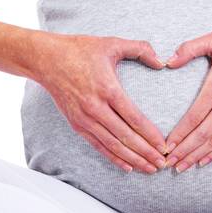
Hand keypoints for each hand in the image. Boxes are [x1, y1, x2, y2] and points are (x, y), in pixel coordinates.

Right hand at [33, 33, 169, 171]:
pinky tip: (128, 166)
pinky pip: (98, 145)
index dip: (151, 135)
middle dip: (147, 152)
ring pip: (113, 145)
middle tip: (163, 163)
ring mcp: (84, 118)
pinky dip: (113, 158)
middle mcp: (95, 108)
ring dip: (133, 159)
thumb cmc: (79, 50)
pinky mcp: (77, 124)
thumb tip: (162, 62)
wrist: (46, 60)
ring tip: (150, 168)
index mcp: (108, 89)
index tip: (165, 145)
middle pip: (126, 137)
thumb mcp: (112, 43)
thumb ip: (140, 49)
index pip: (134, 118)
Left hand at [163, 29, 211, 170]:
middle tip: (168, 162)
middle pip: (204, 133)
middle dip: (185, 150)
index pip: (195, 115)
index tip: (166, 144)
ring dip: (197, 155)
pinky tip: (203, 161)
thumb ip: (189, 48)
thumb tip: (167, 61)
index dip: (180, 133)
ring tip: (181, 167)